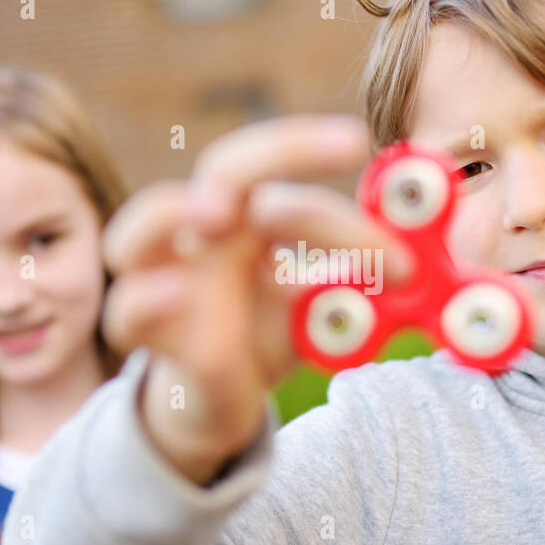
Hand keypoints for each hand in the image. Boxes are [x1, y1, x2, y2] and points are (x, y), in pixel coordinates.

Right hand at [101, 115, 413, 483]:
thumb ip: (352, 283)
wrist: (210, 402)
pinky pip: (127, 310)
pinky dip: (145, 301)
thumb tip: (417, 265)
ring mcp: (162, 275)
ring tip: (215, 213)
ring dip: (176, 211)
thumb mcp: (315, 307)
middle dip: (284, 149)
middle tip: (347, 142)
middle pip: (228, 168)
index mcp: (249, 217)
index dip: (354, 211)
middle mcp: (201, 231)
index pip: (296, 183)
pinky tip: (170, 297)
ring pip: (144, 224)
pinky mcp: (144, 332)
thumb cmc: (260, 336)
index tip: (403, 248)